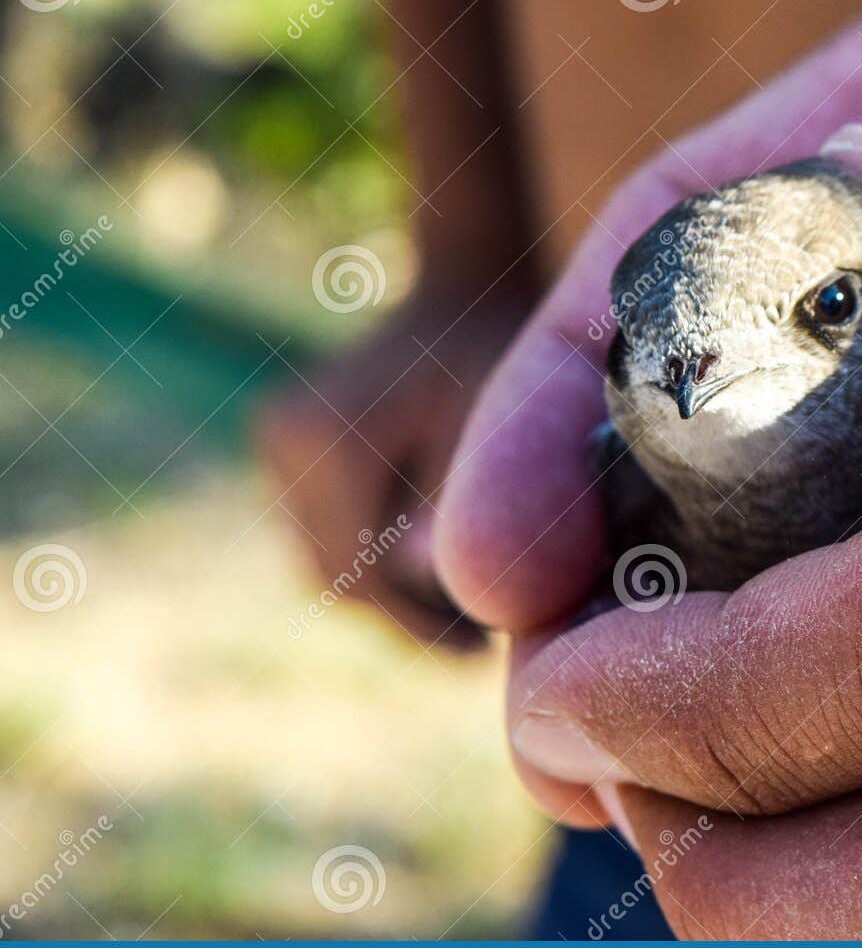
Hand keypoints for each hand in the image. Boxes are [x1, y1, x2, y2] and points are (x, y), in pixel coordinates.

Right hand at [256, 284, 528, 649]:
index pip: (362, 576)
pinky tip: (431, 565)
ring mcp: (273, 440)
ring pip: (324, 560)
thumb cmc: (502, 357)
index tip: (477, 658)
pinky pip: (323, 531)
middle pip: (336, 576)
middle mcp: (281, 439)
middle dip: (405, 617)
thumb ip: (465, 515)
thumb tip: (430, 593)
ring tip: (459, 612)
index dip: (418, 629)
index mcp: (325, 439)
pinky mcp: (282, 444)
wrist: (468, 289)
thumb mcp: (503, 433)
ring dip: (387, 592)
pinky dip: (372, 556)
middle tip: (472, 645)